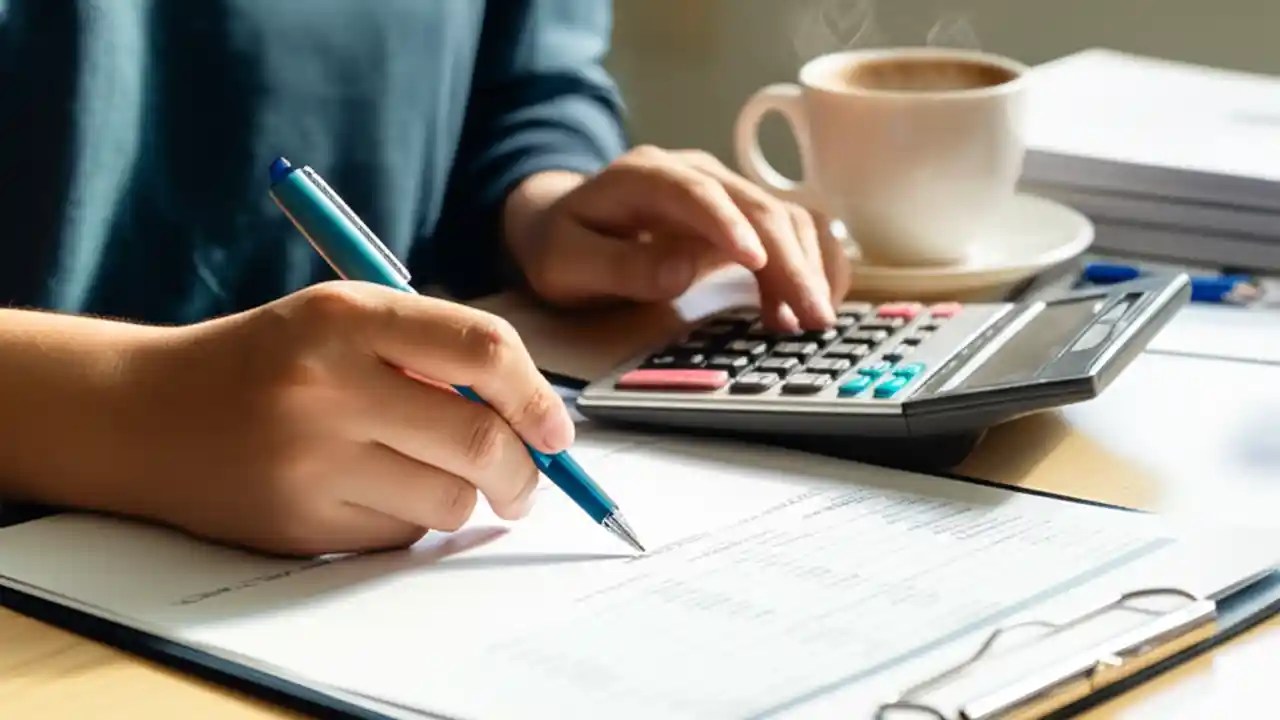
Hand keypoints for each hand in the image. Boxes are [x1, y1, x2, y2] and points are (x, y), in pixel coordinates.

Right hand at [111, 282, 573, 555]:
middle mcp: (329, 384)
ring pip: (450, 500)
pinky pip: (401, 534)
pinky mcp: (299, 522)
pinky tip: (371, 492)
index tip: (556, 428)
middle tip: (528, 481)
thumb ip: (435, 353)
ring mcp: (310, 459)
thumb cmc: (271, 360)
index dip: (537, 395)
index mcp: (348, 316)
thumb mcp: (344, 319)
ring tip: (431, 475)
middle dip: (525, 471)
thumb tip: (538, 420)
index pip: (483, 349)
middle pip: (480, 441)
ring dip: (464, 497)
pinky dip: (410, 520)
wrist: (146, 413)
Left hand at [503, 146, 851, 331]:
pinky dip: (810, 262)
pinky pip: (790, 229)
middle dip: (789, 262)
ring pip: (784, 216)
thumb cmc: (564, 244)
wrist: (563, 222)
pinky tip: (813, 301)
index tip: (756, 264)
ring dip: (807, 266)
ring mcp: (723, 192)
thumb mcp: (567, 262)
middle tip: (812, 316)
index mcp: (644, 177)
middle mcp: (694, 174)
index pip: (695, 193)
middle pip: (755, 206)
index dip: (729, 226)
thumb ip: (619, 266)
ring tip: (814, 320)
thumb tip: (681, 272)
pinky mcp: (741, 216)